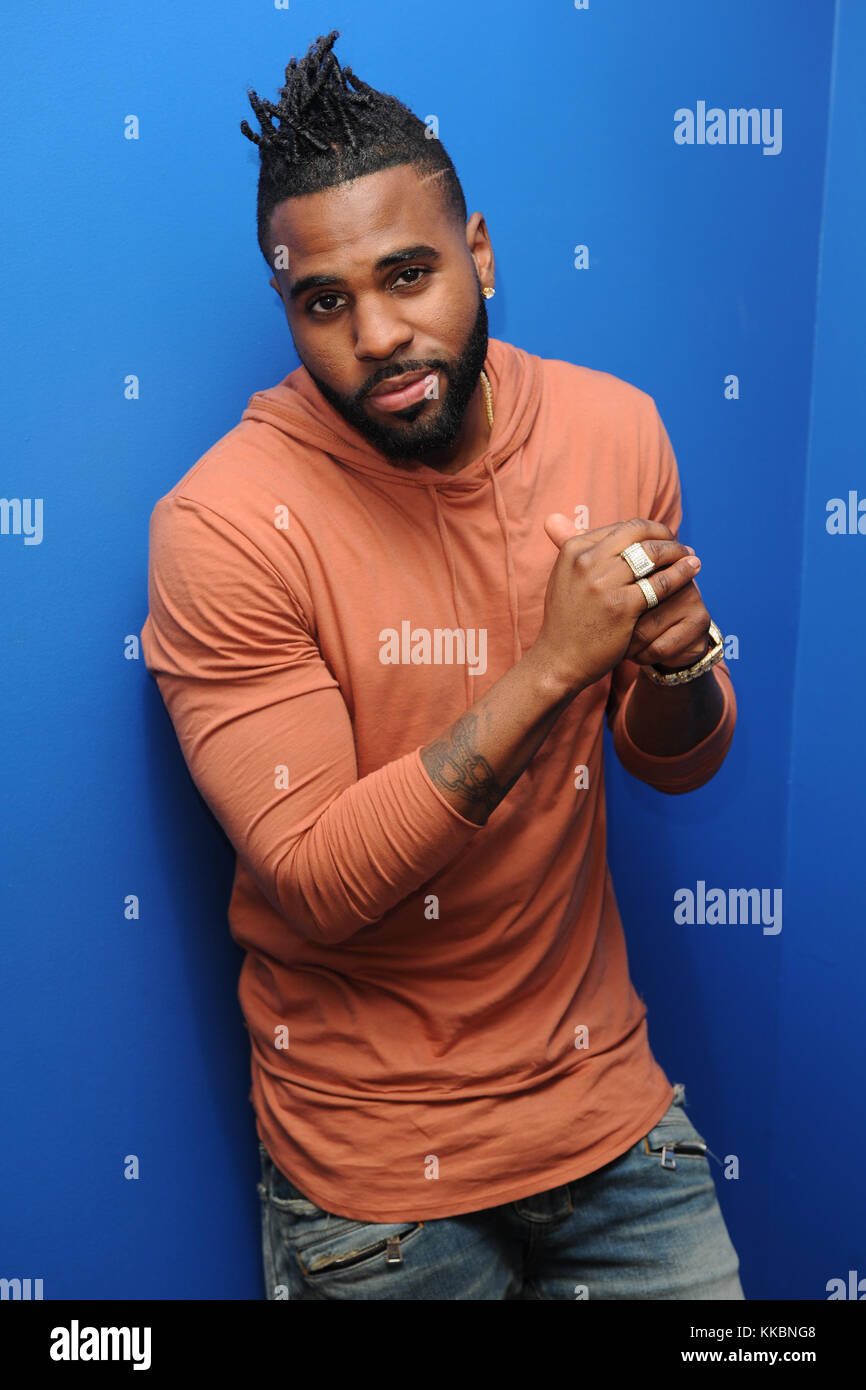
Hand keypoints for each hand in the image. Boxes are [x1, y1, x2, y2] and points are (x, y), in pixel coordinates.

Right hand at [531, 514, 701, 695]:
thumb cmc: (566, 619)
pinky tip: (691, 571)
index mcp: (574, 550)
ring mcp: (603, 584)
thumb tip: (558, 518)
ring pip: (652, 555)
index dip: (648, 530)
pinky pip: (659, 584)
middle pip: (638, 534)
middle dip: (665, 535)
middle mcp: (586, 562)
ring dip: (677, 552)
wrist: (559, 659)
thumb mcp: (563, 576)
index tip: (661, 538)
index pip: (622, 528)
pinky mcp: (622, 607)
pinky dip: (680, 574)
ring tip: (690, 556)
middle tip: (680, 543)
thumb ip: (570, 547)